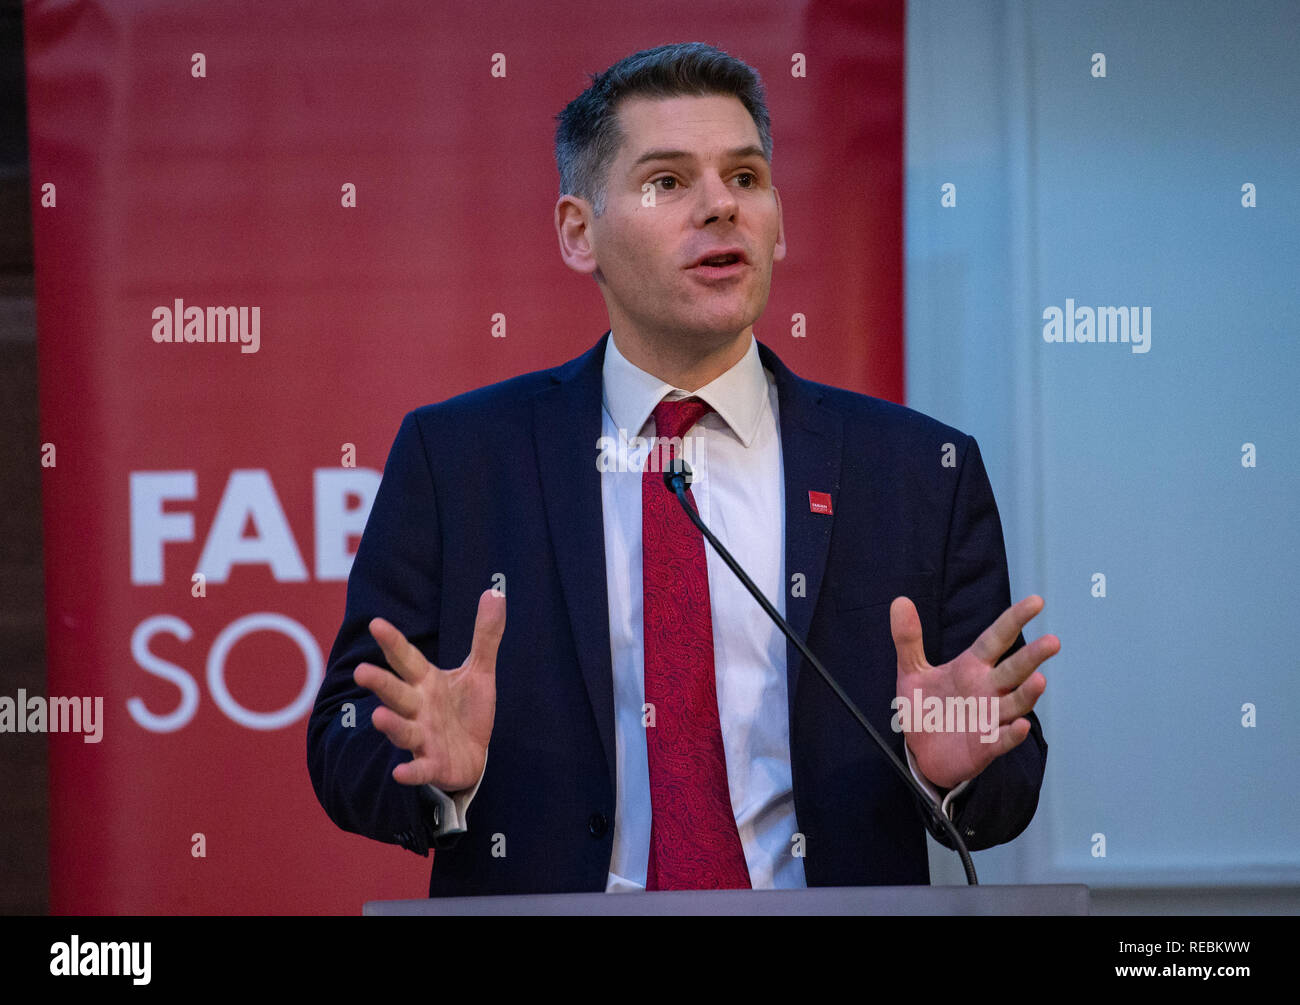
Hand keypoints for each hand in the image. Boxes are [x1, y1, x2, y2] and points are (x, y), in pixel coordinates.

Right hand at [352, 588, 504, 791]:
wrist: (472, 757)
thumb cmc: (466, 711)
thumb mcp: (479, 672)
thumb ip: (485, 635)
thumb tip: (495, 592)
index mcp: (426, 683)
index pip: (407, 659)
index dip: (393, 643)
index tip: (376, 624)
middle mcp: (418, 708)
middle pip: (397, 693)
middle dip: (380, 683)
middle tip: (361, 671)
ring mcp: (422, 737)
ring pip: (402, 730)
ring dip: (391, 725)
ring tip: (379, 716)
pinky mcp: (432, 765)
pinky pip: (420, 769)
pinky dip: (411, 772)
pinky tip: (401, 774)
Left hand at [891, 594, 1056, 789]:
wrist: (920, 751)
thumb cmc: (925, 706)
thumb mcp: (911, 671)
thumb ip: (908, 638)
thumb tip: (900, 600)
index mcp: (971, 667)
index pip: (996, 639)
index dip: (1014, 620)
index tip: (1036, 601)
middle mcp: (987, 690)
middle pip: (1014, 670)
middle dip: (1032, 656)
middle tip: (1052, 641)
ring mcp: (989, 718)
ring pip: (1015, 703)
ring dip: (1027, 693)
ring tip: (1040, 680)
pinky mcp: (985, 746)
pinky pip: (1002, 739)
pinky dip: (1012, 733)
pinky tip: (1020, 725)